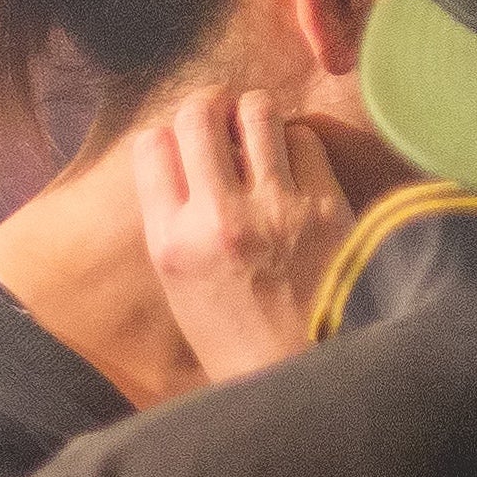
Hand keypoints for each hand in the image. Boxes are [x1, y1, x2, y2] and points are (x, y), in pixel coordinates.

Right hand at [132, 86, 350, 386]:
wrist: (300, 369)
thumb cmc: (235, 332)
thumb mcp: (179, 285)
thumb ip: (173, 222)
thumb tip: (182, 158)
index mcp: (170, 243)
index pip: (152, 147)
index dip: (166, 135)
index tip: (179, 143)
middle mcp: (216, 220)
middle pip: (199, 115)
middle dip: (208, 106)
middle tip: (219, 115)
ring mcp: (274, 209)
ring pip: (258, 113)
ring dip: (255, 114)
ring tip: (258, 131)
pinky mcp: (324, 205)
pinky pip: (305, 140)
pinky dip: (295, 142)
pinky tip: (294, 165)